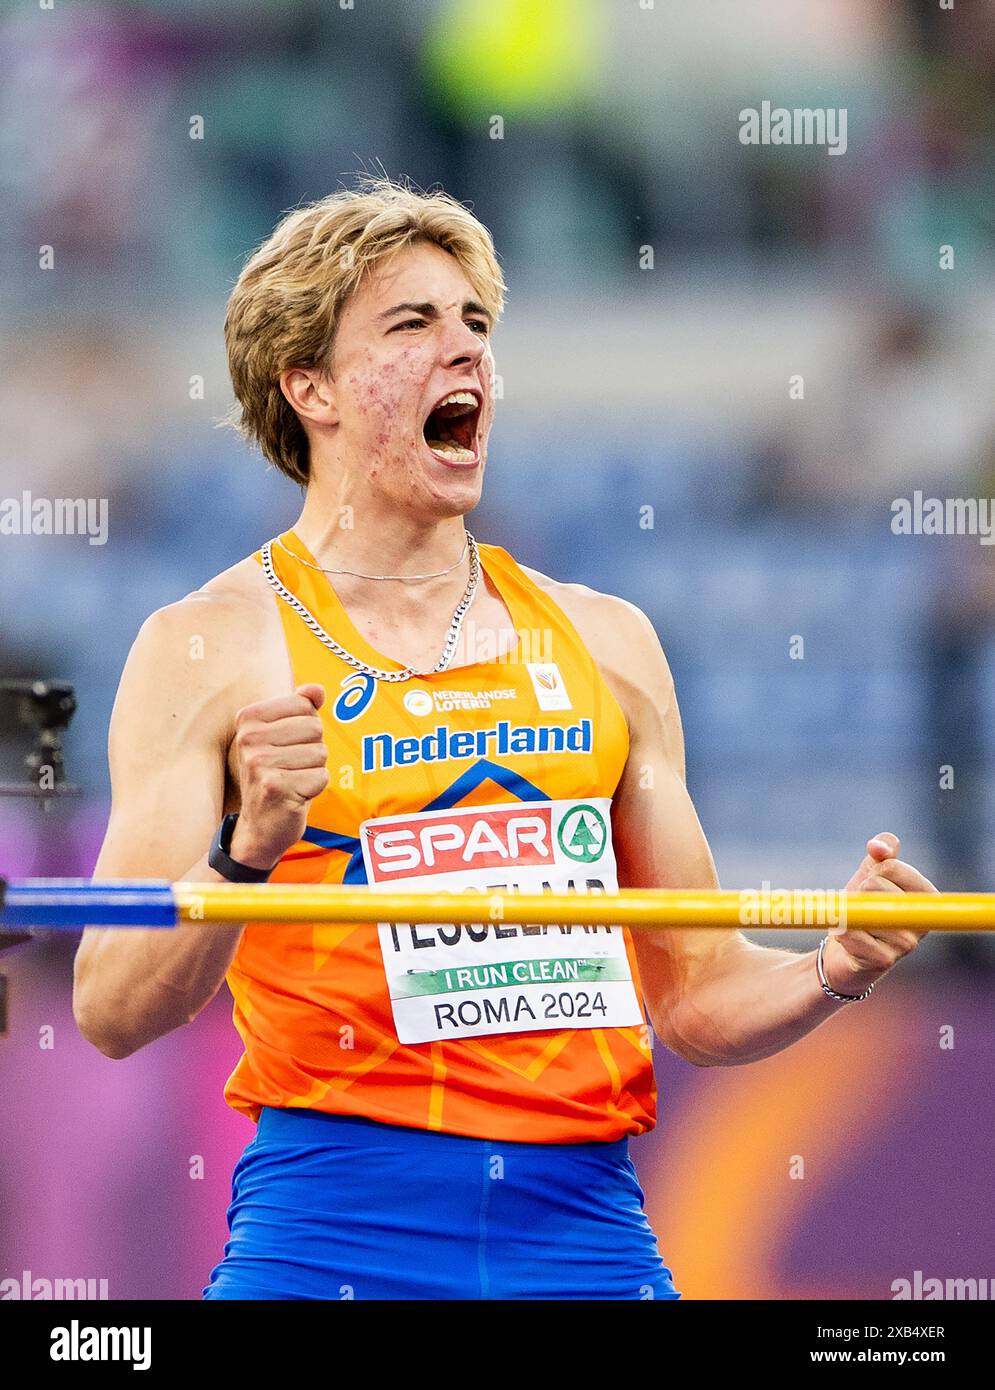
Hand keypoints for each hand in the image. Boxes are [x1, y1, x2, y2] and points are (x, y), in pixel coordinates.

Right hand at [229, 684, 328, 869]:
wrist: (260, 825)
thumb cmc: (276, 774)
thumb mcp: (284, 737)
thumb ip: (301, 708)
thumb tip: (317, 689)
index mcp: (248, 718)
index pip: (304, 705)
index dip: (307, 728)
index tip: (287, 746)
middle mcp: (248, 738)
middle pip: (315, 728)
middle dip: (313, 750)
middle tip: (291, 767)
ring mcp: (259, 763)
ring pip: (320, 753)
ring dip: (314, 770)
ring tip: (292, 781)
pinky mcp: (275, 786)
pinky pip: (321, 777)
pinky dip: (315, 789)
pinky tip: (294, 795)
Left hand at [823, 832, 935, 995]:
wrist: (847, 950)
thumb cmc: (865, 907)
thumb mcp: (873, 873)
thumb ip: (883, 851)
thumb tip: (877, 847)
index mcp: (927, 896)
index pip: (888, 866)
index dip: (871, 873)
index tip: (874, 889)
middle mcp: (923, 921)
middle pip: (873, 885)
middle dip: (857, 894)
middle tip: (863, 910)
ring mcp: (906, 944)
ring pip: (861, 909)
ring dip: (847, 913)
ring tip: (856, 924)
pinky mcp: (884, 961)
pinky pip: (850, 932)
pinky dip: (840, 931)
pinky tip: (849, 941)